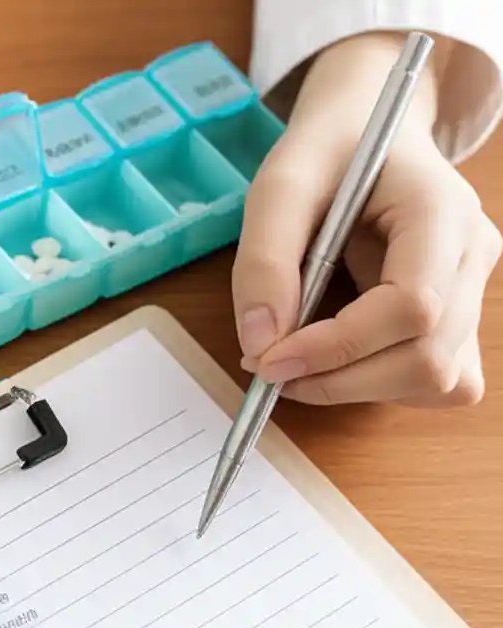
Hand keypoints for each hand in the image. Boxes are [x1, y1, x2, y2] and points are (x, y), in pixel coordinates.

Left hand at [232, 32, 500, 406]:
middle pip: (430, 358)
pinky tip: (335, 358)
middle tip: (267, 368)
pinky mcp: (462, 315)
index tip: (267, 358)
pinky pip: (440, 379)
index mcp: (440, 210)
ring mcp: (476, 288)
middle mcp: (473, 254)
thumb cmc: (327, 152)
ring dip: (357, 387)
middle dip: (340, 379)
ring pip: (440, 379)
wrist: (367, 131)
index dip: (338, 346)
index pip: (412, 306)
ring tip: (295, 360)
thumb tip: (260, 342)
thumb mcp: (280, 185)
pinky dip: (381, 384)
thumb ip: (264, 259)